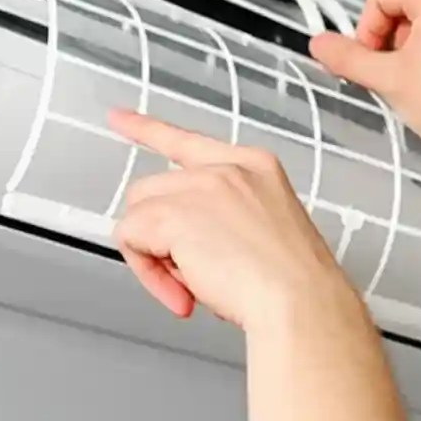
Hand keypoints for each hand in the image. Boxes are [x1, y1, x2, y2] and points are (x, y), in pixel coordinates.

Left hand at [109, 109, 361, 330]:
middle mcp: (225, 169)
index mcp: (255, 166)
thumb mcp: (265, 231)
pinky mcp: (173, 214)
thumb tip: (178, 246)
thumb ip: (223, 221)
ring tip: (192, 289)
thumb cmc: (294, 284)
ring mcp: (199, 187)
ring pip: (138, 216)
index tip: (119, 118)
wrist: (301, 302)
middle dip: (159, 236)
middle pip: (153, 191)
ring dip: (154, 258)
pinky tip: (184, 294)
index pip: (190, 142)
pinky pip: (131, 240)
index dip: (148, 129)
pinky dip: (147, 274)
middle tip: (189, 276)